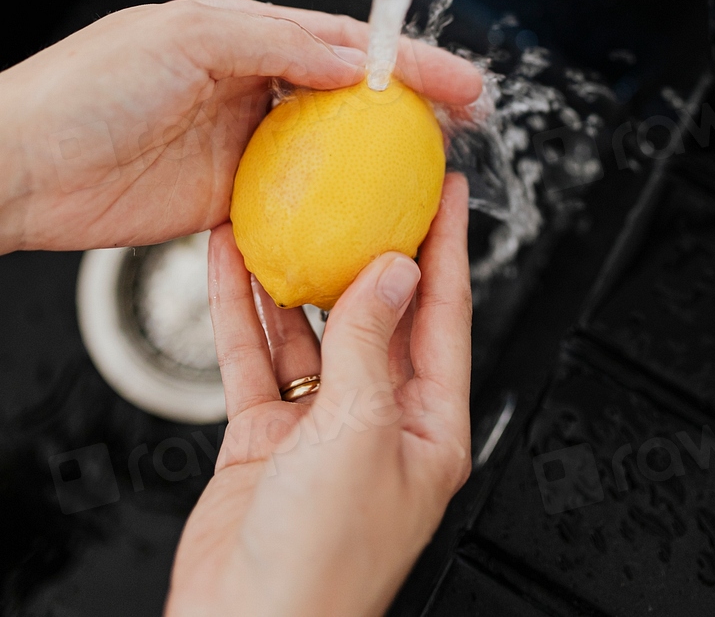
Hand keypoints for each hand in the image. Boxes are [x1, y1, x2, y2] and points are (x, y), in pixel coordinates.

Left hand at [0, 0, 481, 252]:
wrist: (21, 166)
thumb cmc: (85, 87)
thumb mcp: (185, 36)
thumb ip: (275, 42)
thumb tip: (354, 61)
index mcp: (242, 33)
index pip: (342, 40)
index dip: (405, 58)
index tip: (457, 79)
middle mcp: (248, 84)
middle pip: (347, 94)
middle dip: (410, 107)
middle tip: (464, 125)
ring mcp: (239, 143)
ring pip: (328, 149)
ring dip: (378, 160)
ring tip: (431, 177)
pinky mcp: (223, 198)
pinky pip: (291, 202)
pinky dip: (329, 210)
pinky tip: (363, 222)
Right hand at [167, 172, 471, 616]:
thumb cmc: (321, 567)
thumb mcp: (358, 434)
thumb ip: (371, 343)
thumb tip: (395, 268)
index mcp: (429, 425)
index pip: (445, 313)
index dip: (448, 245)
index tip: (447, 189)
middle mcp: (380, 420)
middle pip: (380, 311)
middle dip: (372, 245)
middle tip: (369, 183)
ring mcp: (321, 427)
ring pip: (312, 328)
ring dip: (294, 273)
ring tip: (286, 210)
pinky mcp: (266, 437)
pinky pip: (256, 357)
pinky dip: (242, 311)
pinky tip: (230, 264)